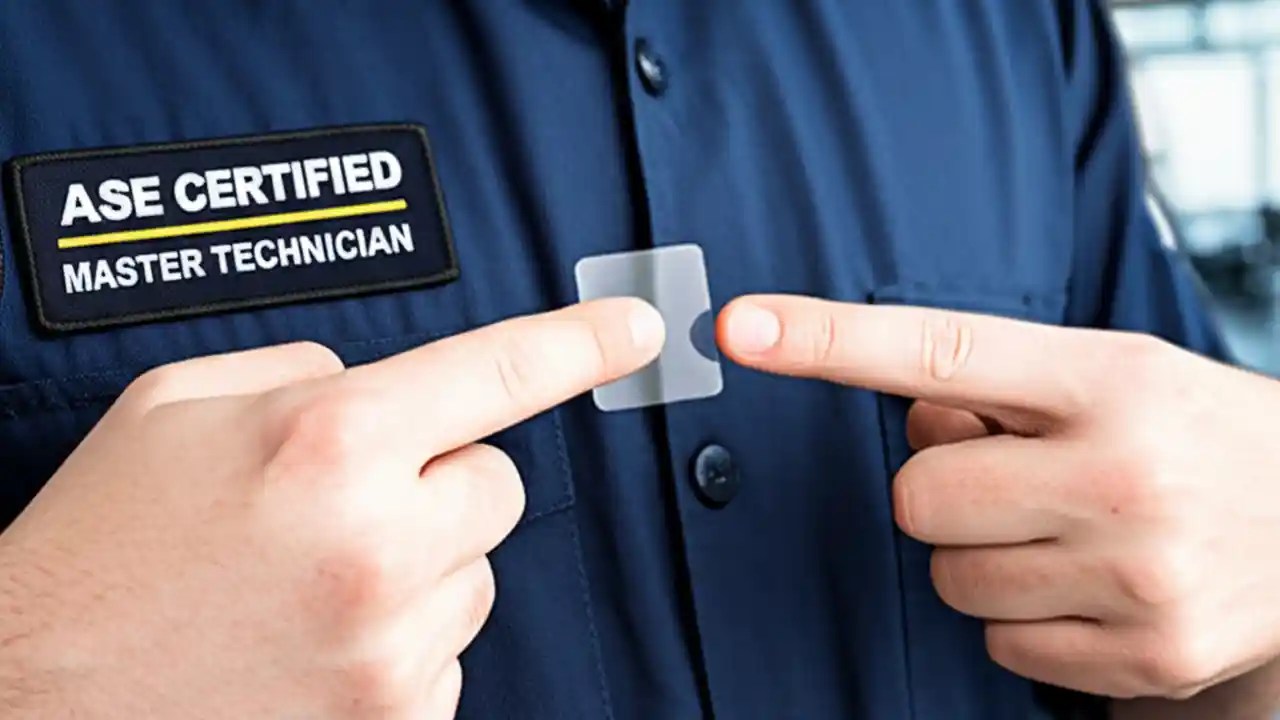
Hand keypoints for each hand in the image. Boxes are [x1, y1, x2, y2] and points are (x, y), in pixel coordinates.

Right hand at [0, 298, 663, 718]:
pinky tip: (316, 640)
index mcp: (329, 442)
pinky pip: (447, 652)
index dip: (581, 342)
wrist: (35, 696)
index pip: (498, 372)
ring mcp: (391, 645)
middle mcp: (377, 543)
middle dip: (439, 481)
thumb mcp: (179, 408)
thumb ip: (305, 376)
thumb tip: (382, 387)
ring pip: (475, 573)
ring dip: (419, 566)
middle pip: (495, 484)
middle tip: (346, 501)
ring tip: (310, 581)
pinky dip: (401, 639)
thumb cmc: (103, 547)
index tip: (637, 327)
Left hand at [719, 294, 1279, 699]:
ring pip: (949, 579)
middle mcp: (1125, 473)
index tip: (740, 327)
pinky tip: (1090, 585)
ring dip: (984, 558)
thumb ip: (998, 385)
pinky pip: (999, 647)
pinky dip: (1026, 621)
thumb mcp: (1114, 374)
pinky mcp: (1148, 653)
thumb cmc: (1192, 435)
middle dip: (944, 492)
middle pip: (915, 497)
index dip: (826, 339)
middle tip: (1018, 479)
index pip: (941, 349)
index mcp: (1109, 379)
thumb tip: (912, 414)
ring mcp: (1140, 573)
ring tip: (1066, 531)